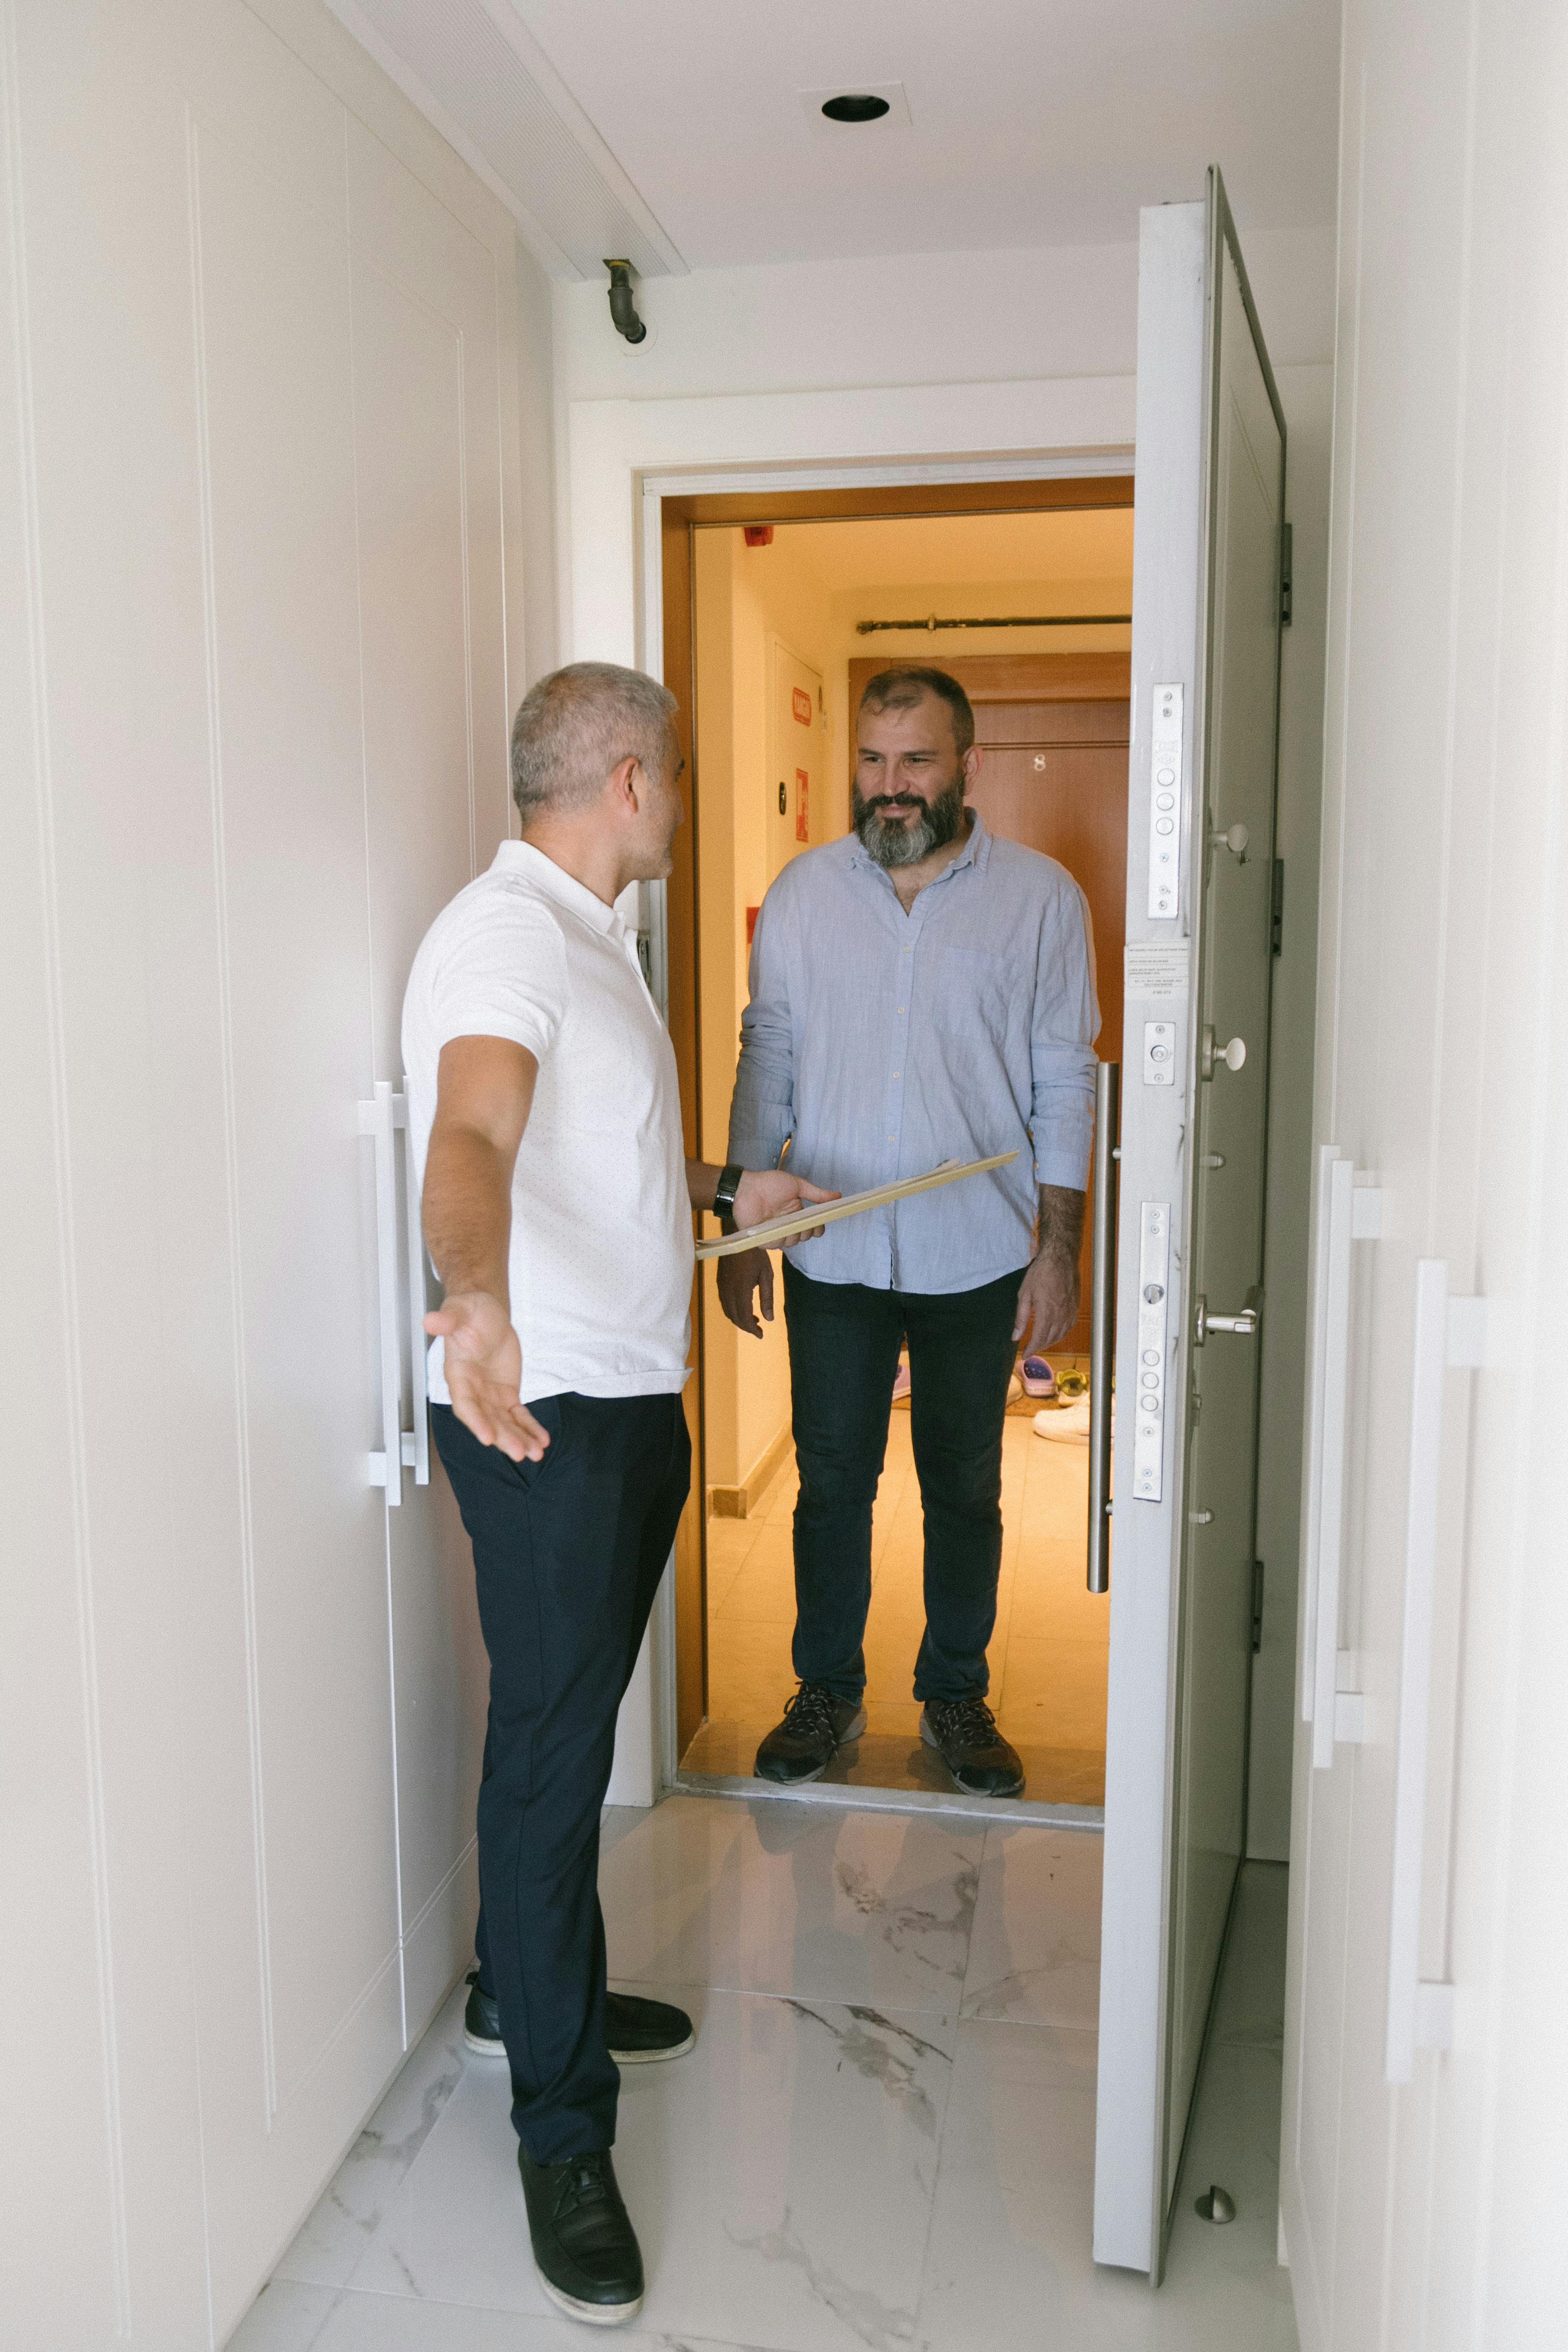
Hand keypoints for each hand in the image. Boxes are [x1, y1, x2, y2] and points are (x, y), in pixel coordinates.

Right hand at [424, 1290, 550, 1462]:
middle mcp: (473, 1391)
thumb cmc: (468, 1313)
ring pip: (505, 1423)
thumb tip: (430, 1320)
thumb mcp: (460, 1310)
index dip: (476, 1421)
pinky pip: (519, 1416)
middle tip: (520, 1452)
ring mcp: (490, 1396)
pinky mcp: (507, 1394)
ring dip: (520, 1438)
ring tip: (537, 1453)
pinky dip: (530, 1428)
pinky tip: (542, 1440)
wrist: (485, 1314)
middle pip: (488, 1420)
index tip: (488, 1437)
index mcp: (458, 1375)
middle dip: (504, 1437)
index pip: (465, 1404)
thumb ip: (447, 1319)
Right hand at [717, 1248, 773, 1338]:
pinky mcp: (719, 1282)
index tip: (761, 1335)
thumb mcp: (767, 1276)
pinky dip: (733, 1311)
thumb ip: (767, 1298)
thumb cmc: (756, 1254)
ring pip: (727, 1311)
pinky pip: (724, 1303)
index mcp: (741, 1289)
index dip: (751, 1329)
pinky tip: (743, 1309)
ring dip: (739, 1319)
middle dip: (746, 1326)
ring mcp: (721, 1286)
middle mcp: (728, 1290)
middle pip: (734, 1317)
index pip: (743, 1316)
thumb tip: (769, 1319)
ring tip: (753, 1320)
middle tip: (759, 1330)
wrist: (737, 1237)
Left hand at [731, 1167, 838, 1236]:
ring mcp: (775, 1231)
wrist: (745, 1188)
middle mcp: (787, 1224)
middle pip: (803, 1236)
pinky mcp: (762, 1238)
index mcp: (797, 1212)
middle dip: (805, 1231)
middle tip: (802, 1223)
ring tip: (786, 1223)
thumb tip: (838, 1196)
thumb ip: (817, 1194)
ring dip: (791, 1235)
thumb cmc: (769, 1183)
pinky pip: (774, 1245)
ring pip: (790, 1243)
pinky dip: (777, 1238)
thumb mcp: (797, 1185)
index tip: (819, 1226)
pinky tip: (774, 1228)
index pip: (812, 1227)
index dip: (818, 1228)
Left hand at [1013, 1248, 1079, 1353]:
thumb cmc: (1040, 1273)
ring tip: (1040, 1342)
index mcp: (1046, 1312)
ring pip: (1061, 1334)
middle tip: (1030, 1348)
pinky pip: (1070, 1326)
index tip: (1024, 1355)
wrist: (1060, 1258)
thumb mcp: (1024, 1294)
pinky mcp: (1075, 1306)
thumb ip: (1021, 1317)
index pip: (1039, 1339)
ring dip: (1050, 1341)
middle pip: (1050, 1339)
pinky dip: (1062, 1333)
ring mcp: (1070, 1311)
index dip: (1031, 1350)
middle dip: (1039, 1347)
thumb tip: (1016, 1336)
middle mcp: (1060, 1314)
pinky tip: (1055, 1332)